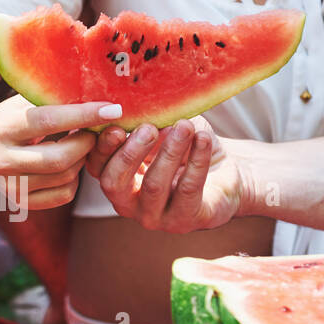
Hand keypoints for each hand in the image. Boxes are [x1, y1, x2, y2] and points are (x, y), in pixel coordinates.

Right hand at [0, 95, 123, 209]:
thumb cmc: (9, 117)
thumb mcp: (22, 101)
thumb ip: (52, 97)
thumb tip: (97, 88)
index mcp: (3, 127)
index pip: (49, 121)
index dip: (84, 115)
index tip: (113, 109)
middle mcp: (3, 160)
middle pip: (60, 158)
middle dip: (87, 143)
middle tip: (95, 131)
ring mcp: (10, 185)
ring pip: (65, 177)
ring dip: (82, 160)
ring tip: (80, 145)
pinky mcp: (20, 202)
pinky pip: (64, 195)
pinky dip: (75, 179)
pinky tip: (69, 165)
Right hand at [86, 117, 243, 232]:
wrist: (225, 174)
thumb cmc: (187, 149)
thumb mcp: (165, 130)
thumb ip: (150, 120)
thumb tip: (141, 102)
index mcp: (116, 178)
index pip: (97, 166)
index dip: (103, 147)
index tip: (117, 126)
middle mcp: (129, 202)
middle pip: (115, 182)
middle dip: (130, 153)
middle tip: (149, 129)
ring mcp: (155, 216)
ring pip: (154, 185)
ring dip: (169, 152)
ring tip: (184, 127)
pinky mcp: (185, 220)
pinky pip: (188, 189)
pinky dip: (197, 160)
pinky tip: (203, 138)